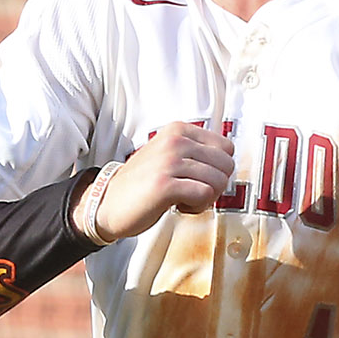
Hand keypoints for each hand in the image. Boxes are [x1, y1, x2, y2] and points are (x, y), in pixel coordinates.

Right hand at [87, 121, 233, 241]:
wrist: (108, 203)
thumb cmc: (144, 184)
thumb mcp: (169, 156)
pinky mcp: (165, 185)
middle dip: (216, 185)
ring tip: (184, 200)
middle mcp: (175, 141)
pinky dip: (197, 207)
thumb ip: (197, 153)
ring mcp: (169, 161)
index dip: (218, 169)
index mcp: (178, 130)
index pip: (227, 147)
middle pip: (226, 165)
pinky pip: (205, 195)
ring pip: (219, 181)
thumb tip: (229, 163)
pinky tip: (179, 207)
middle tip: (192, 192)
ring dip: (206, 199)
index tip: (197, 178)